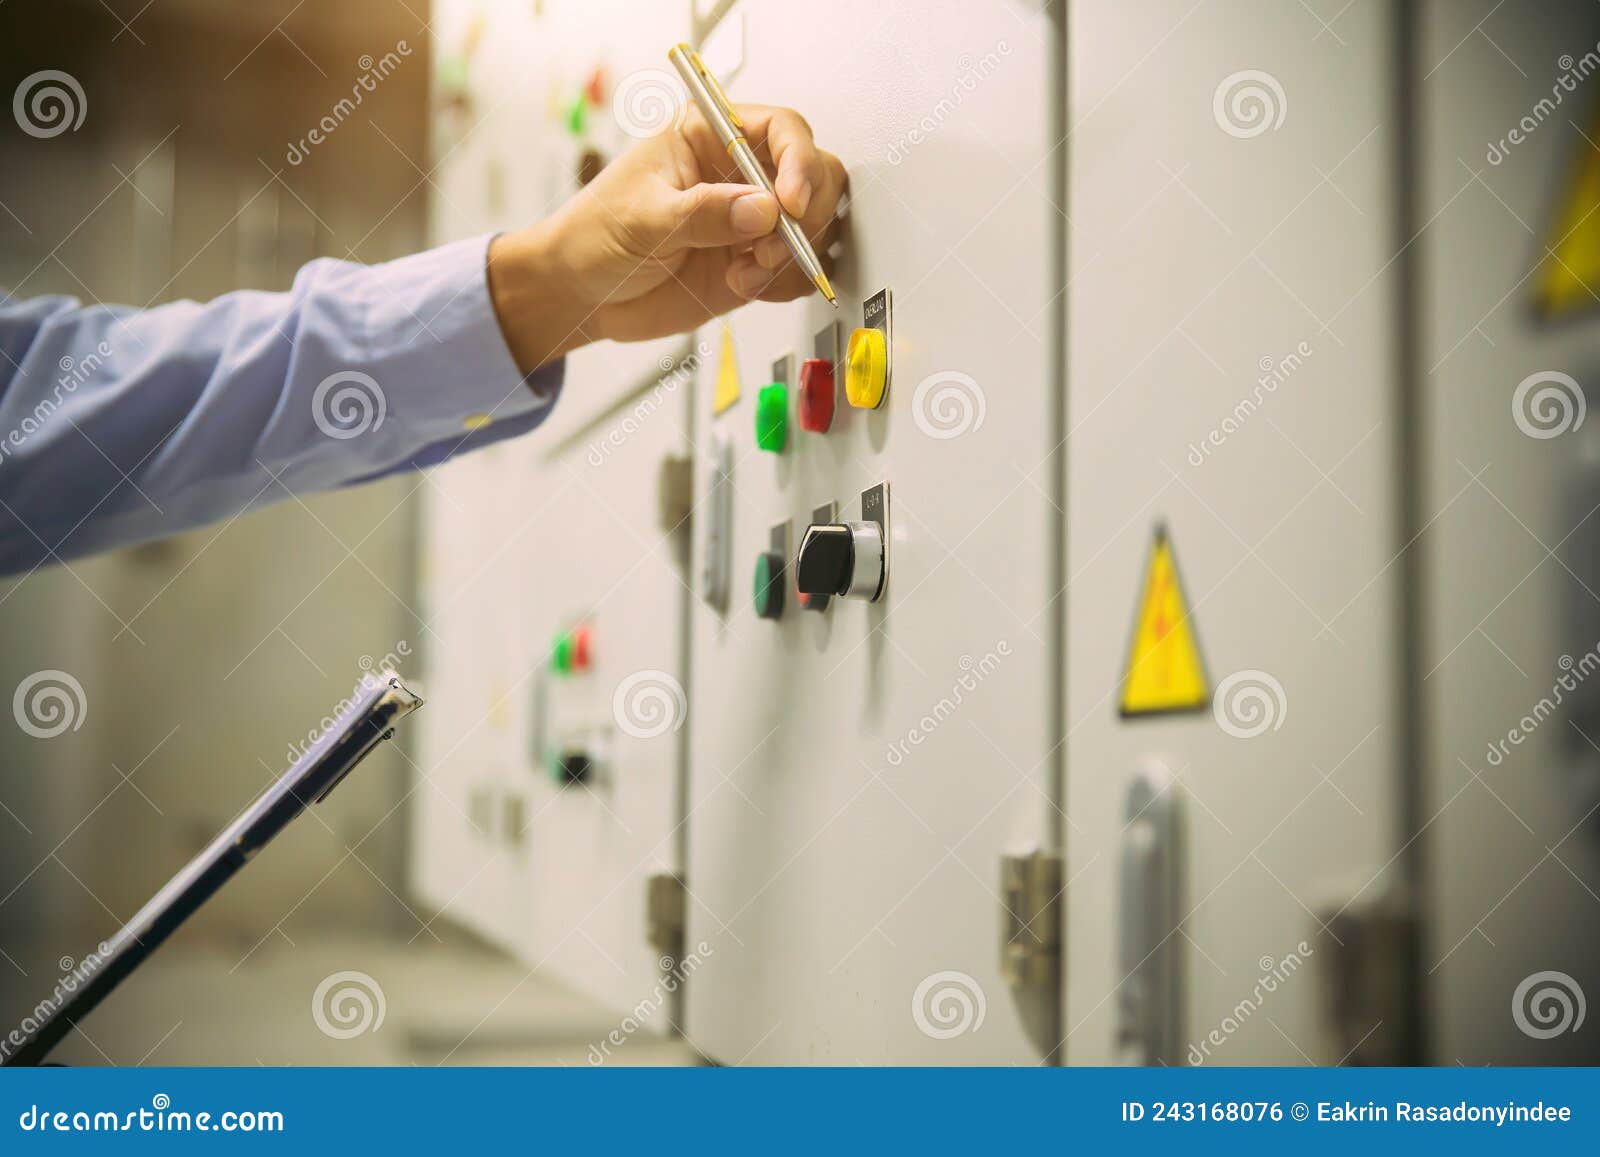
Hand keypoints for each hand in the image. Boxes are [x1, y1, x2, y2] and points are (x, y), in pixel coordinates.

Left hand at [487, 103, 846, 373]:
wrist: (583, 294)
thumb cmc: (595, 236)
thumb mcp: (643, 218)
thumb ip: (703, 213)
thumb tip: (762, 209)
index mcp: (709, 135)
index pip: (781, 130)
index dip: (798, 163)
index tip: (788, 205)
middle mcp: (739, 173)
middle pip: (815, 175)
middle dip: (806, 215)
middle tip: (769, 248)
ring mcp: (751, 220)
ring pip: (814, 226)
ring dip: (792, 256)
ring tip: (745, 272)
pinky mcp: (754, 262)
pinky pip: (797, 269)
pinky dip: (783, 282)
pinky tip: (743, 284)